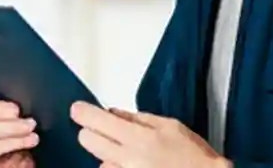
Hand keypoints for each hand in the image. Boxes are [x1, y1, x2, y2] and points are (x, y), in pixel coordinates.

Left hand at [70, 101, 232, 167]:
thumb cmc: (194, 157)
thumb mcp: (170, 127)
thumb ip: (139, 119)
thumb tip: (113, 112)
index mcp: (139, 138)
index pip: (96, 121)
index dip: (82, 113)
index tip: (78, 110)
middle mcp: (128, 159)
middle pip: (88, 141)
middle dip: (91, 133)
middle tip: (102, 130)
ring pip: (99, 161)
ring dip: (107, 156)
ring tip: (129, 156)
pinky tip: (133, 165)